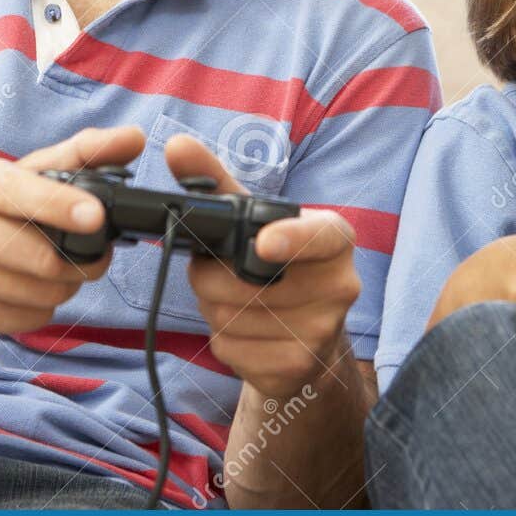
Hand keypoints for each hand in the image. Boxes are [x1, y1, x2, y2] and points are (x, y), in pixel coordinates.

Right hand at [0, 126, 138, 340]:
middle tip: (93, 254)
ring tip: (56, 270)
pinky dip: (41, 309)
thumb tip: (133, 138)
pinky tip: (28, 292)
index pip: (23, 194)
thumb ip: (80, 154)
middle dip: (83, 261)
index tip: (95, 215)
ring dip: (65, 286)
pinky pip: (28, 321)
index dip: (63, 206)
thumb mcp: (18, 174)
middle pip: (43, 259)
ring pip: (43, 295)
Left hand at [165, 135, 361, 399]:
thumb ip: (215, 181)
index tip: (263, 244)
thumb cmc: (278, 262)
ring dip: (213, 307)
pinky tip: (241, 329)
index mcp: (335, 240)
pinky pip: (231, 350)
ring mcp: (320, 333)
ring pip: (232, 317)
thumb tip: (176, 146)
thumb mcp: (254, 218)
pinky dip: (222, 338)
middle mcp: (339, 287)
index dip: (291, 239)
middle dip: (212, 276)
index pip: (321, 237)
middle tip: (219, 271)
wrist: (311, 332)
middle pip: (246, 283)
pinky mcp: (296, 369)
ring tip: (232, 299)